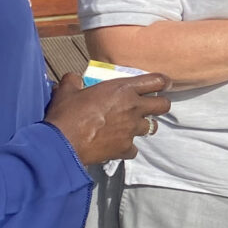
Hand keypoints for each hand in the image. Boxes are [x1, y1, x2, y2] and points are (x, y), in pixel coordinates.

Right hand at [45, 72, 171, 166]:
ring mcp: (131, 129)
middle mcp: (133, 108)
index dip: (163, 82)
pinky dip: (127, 148)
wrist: (63, 142)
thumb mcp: (67, 91)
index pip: (156, 81)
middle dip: (160, 105)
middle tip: (151, 106)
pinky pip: (134, 149)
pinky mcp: (125, 147)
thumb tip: (74, 78)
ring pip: (152, 127)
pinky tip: (117, 146)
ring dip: (144, 126)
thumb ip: (74, 80)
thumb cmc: (66, 113)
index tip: (164, 84)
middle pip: (163, 105)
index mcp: (123, 89)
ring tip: (132, 126)